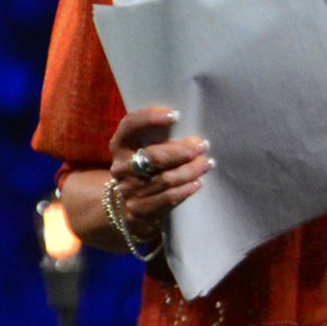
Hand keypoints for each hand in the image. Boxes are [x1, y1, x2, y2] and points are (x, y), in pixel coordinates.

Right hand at [108, 105, 211, 245]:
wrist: (128, 205)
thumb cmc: (145, 168)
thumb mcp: (145, 150)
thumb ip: (162, 140)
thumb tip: (195, 138)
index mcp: (120, 145)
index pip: (130, 126)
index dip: (150, 118)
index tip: (175, 115)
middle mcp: (121, 167)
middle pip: (154, 156)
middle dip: (182, 150)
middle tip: (203, 145)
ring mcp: (128, 190)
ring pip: (165, 179)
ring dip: (190, 170)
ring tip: (207, 163)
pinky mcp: (138, 210)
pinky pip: (167, 198)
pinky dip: (185, 190)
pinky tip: (197, 183)